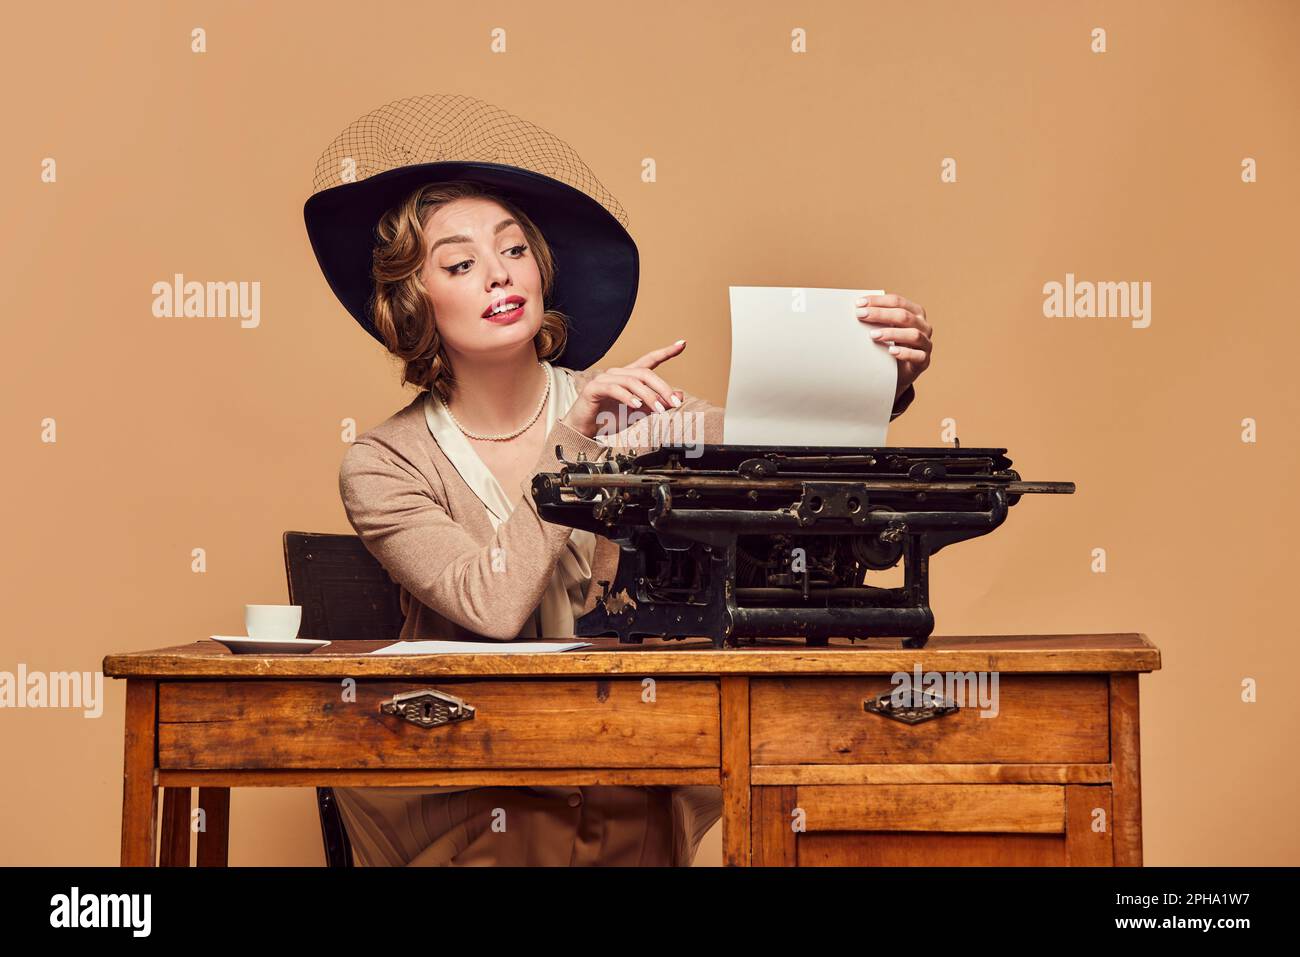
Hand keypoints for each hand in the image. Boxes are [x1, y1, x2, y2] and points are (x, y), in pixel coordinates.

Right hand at [561, 339, 687, 437]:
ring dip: (649, 396)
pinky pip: (614, 389)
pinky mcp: (594, 388)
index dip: (665, 352)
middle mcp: (617, 373)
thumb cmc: (609, 419)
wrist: (585, 431)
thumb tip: (679, 396)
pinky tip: (637, 406)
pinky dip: (628, 397)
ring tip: (659, 410)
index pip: (649, 360)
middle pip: (645, 373)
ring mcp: (604, 379)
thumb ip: (657, 403)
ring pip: (632, 381)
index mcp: (628, 377)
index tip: (682, 344)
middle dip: (662, 388)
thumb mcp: (639, 413)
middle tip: (675, 402)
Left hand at [855, 293, 932, 398]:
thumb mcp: (884, 328)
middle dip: (880, 314)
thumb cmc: (889, 344)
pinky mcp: (924, 361)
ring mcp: (925, 344)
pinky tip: (890, 351)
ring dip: (891, 333)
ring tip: (872, 335)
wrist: (898, 372)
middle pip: (904, 316)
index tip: (858, 304)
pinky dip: (904, 353)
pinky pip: (918, 356)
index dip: (878, 301)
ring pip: (913, 335)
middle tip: (861, 315)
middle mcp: (923, 326)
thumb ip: (876, 318)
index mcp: (915, 313)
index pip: (897, 301)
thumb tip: (856, 308)